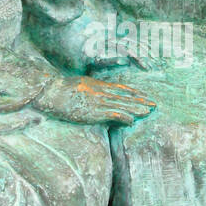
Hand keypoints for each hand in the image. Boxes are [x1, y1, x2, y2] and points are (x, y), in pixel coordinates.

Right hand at [36, 74, 155, 125]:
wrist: (51, 92)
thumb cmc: (61, 90)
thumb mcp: (79, 84)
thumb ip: (91, 88)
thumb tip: (98, 94)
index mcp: (98, 85)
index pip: (120, 88)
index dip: (134, 92)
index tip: (144, 95)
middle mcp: (101, 92)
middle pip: (125, 96)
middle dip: (140, 100)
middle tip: (154, 104)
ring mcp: (97, 101)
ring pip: (122, 105)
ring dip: (136, 108)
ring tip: (148, 111)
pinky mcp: (93, 111)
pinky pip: (112, 114)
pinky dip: (123, 117)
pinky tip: (131, 120)